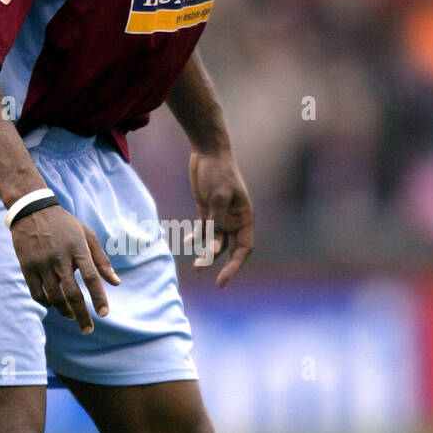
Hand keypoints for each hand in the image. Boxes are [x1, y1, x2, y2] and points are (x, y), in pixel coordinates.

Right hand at [11, 204, 119, 332]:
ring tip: (72, 316)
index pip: (91, 277)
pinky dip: (47, 303)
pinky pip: (37, 293)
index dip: (99, 297)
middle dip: (81, 315)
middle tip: (88, 329)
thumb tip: (116, 283)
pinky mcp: (27, 267)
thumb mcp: (87, 236)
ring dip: (65, 311)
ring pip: (54, 296)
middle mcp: (59, 257)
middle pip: (72, 293)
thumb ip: (102, 260)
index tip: (104, 314)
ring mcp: (41, 263)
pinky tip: (54, 304)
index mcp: (77, 248)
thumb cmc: (65, 225)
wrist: (31, 211)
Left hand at [187, 151, 253, 286]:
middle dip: (221, 265)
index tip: (222, 281)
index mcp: (245, 217)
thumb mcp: (217, 198)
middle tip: (212, 280)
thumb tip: (212, 250)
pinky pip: (204, 231)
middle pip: (231, 249)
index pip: (244, 249)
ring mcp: (222, 216)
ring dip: (206, 254)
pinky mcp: (208, 210)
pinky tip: (187, 243)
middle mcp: (236, 220)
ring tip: (196, 267)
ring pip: (215, 242)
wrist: (209, 151)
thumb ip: (215, 224)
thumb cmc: (218, 172)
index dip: (235, 267)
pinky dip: (197, 238)